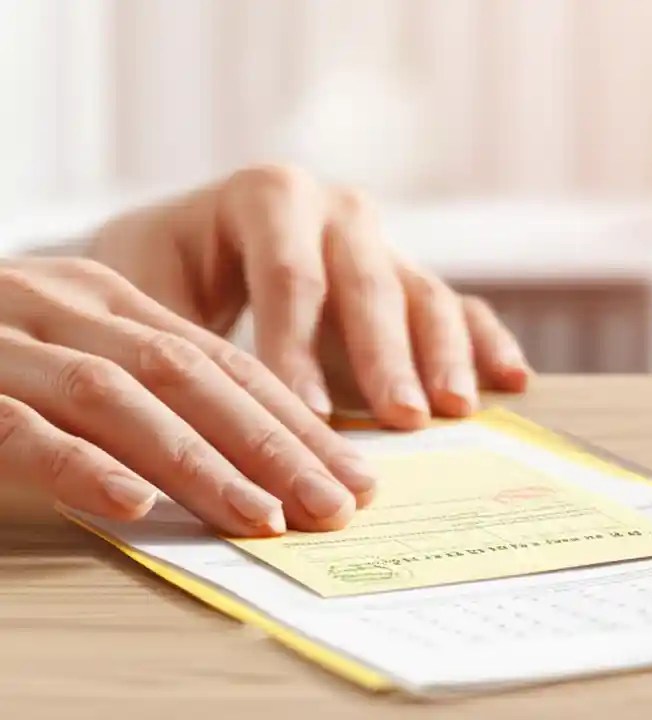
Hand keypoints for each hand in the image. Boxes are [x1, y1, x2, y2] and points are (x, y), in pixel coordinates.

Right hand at [0, 258, 380, 534]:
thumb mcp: (71, 358)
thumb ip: (144, 393)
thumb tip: (256, 460)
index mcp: (107, 299)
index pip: (225, 363)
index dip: (297, 420)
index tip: (359, 475)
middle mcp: (64, 305)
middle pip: (193, 377)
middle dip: (276, 444)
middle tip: (338, 505)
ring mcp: (2, 341)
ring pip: (121, 398)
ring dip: (201, 461)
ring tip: (263, 518)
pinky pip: (16, 426)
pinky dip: (76, 464)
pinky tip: (131, 505)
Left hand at [89, 164, 529, 427]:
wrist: (184, 250)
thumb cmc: (157, 273)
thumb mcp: (143, 289)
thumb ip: (175, 337)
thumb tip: (210, 415)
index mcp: (267, 195)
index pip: (288, 272)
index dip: (298, 344)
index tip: (307, 414)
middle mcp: (337, 210)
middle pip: (368, 283)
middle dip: (385, 356)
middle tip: (401, 418)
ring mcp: (383, 245)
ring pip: (424, 294)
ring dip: (444, 354)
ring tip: (454, 411)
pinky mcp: (411, 283)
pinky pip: (461, 308)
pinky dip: (487, 344)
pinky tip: (510, 382)